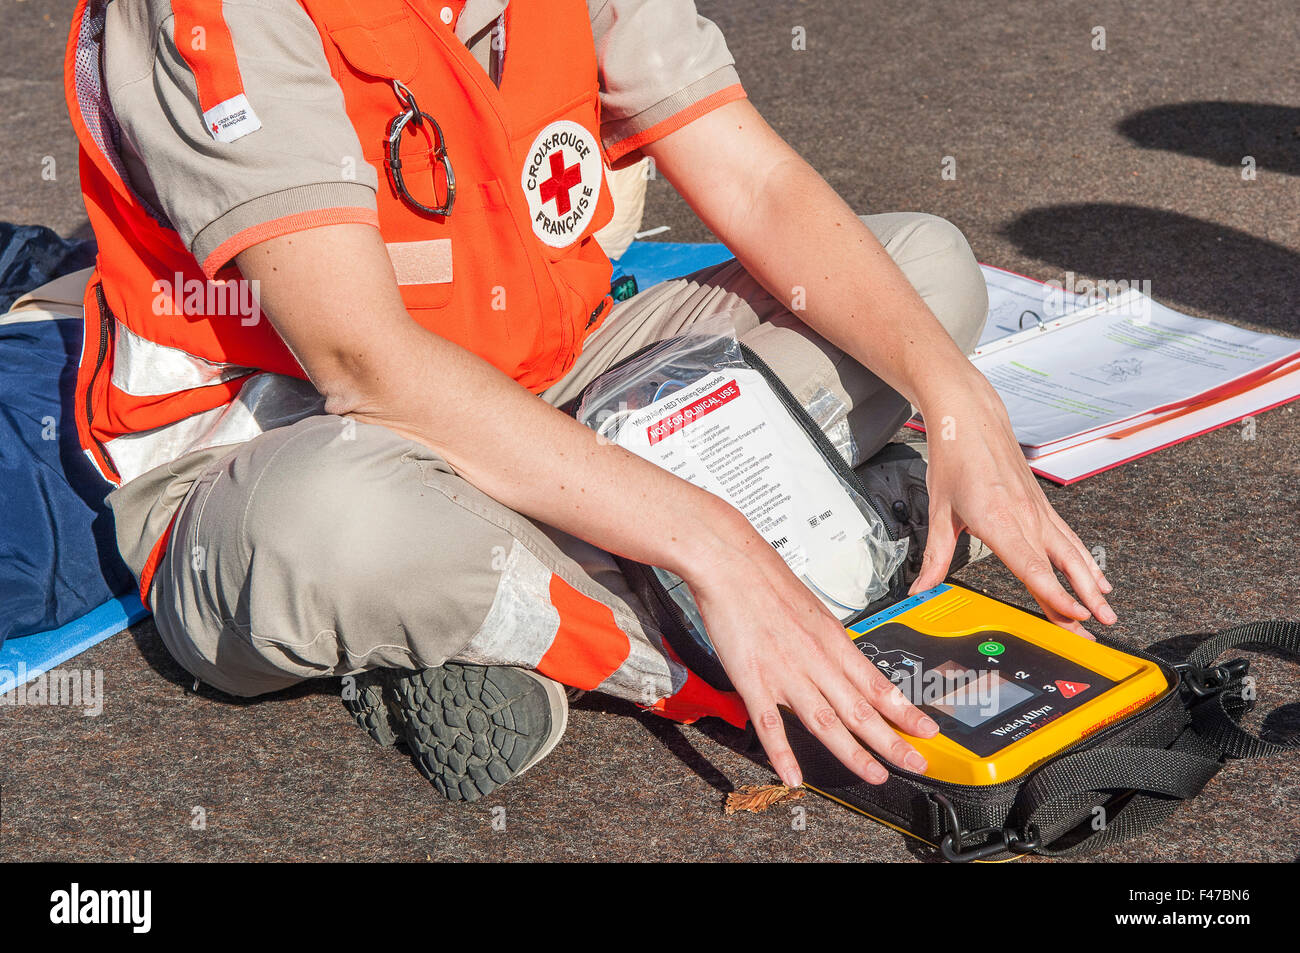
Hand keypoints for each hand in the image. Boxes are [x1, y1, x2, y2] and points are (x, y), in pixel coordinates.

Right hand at [685, 525, 940, 787]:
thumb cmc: (766, 579)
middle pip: (860, 709)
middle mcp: (816, 660)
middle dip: (893, 741)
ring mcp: (785, 673)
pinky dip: (783, 754)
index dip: (904, 711)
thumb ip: (826, 641)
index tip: (927, 730)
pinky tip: (794, 777)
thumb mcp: (812, 609)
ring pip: (826, 722)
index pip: (877, 684)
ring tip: (875, 775)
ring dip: (853, 753)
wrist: (731, 563)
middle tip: (917, 764)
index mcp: (833, 641)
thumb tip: (842, 658)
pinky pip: (771, 724)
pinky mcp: (752, 680)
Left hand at [911, 377, 1115, 636]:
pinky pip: (1068, 537)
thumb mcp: (938, 511)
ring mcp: (1038, 509)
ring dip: (1091, 582)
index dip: (1054, 594)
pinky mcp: (1042, 504)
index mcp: (997, 519)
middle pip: (1060, 566)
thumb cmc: (954, 458)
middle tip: (1098, 630)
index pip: (1032, 566)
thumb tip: (920, 589)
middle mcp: (1024, 515)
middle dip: (1081, 601)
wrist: (969, 416)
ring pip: (1072, 552)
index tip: (1073, 616)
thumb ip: (935, 557)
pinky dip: (1085, 560)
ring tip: (1106, 610)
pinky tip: (1094, 577)